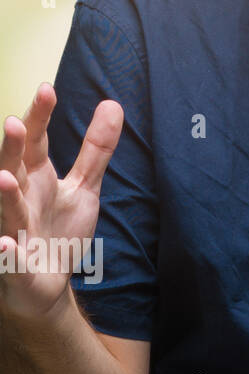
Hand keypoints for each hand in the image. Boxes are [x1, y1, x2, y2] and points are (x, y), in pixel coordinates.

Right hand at [0, 84, 122, 320]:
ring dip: (4, 195)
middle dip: (11, 149)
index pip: (36, 143)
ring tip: (3, 177)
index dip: (39, 118)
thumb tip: (112, 104)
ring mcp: (14, 232)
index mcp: (36, 179)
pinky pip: (8, 259)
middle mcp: (20, 200)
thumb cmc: (59, 230)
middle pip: (13, 170)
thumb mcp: (84, 186)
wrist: (46, 284)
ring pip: (6, 212)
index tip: (47, 89)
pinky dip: (6, 252)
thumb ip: (96, 149)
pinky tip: (5, 244)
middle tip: (13, 122)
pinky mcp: (16, 266)